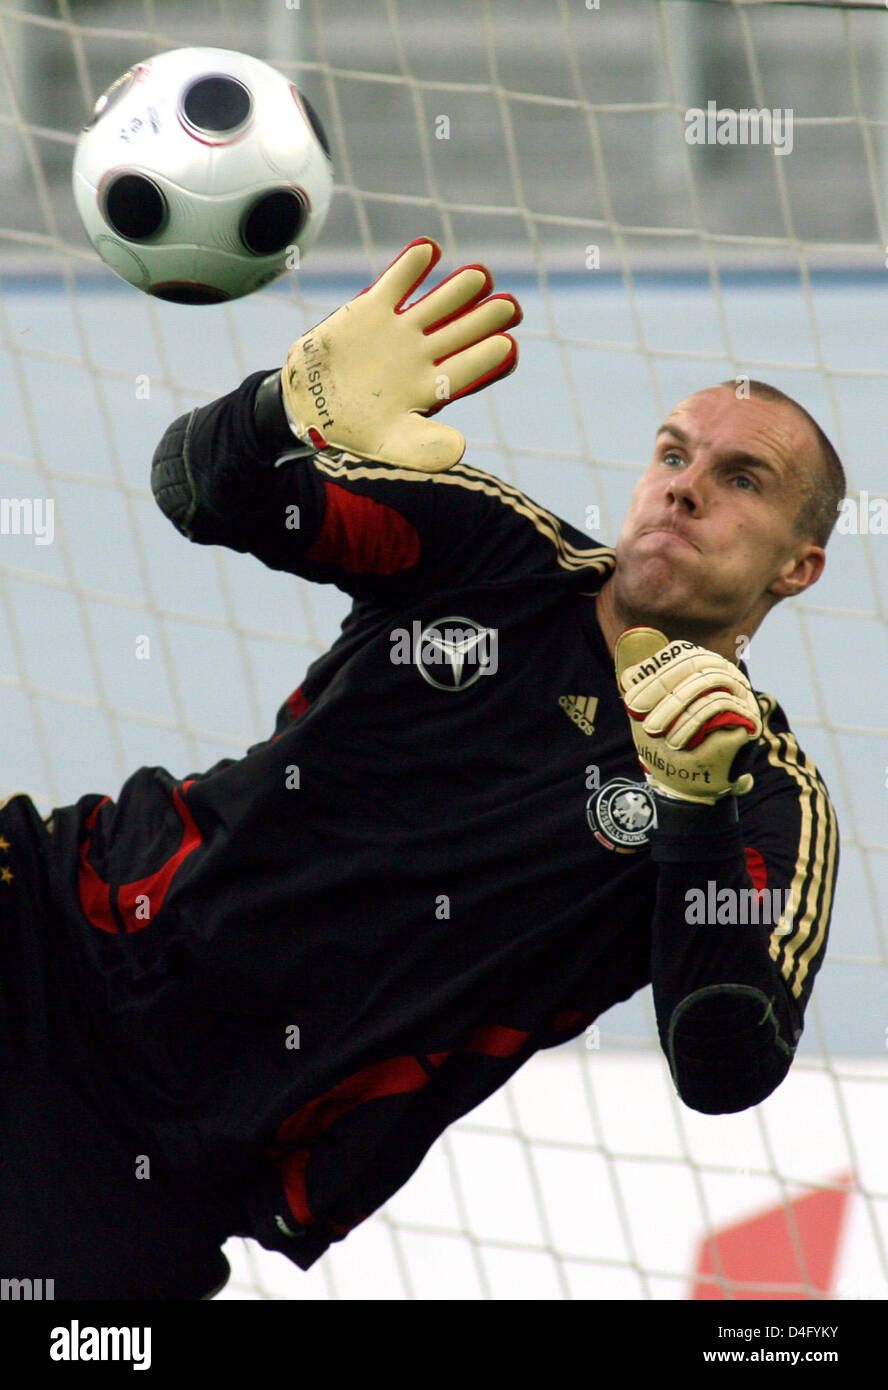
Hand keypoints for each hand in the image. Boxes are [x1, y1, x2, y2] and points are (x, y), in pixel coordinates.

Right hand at [279, 237, 520, 471]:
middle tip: (511, 306)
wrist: (309, 403)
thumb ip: (424, 450)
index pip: (464, 370)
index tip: (507, 345)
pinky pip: (396, 284)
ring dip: (458, 291)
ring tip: (480, 277)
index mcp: (430, 387)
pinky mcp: (373, 309)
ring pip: (436, 305)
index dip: (484, 358)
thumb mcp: (389, 445)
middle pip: (459, 333)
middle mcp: (422, 355)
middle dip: (484, 319)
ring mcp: (400, 330)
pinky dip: (410, 267)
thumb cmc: (355, 428)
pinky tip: (429, 249)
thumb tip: (461, 449)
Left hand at [614, 627, 761, 803]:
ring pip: (708, 681)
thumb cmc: (667, 742)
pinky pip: (721, 703)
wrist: (688, 783)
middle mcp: (725, 673)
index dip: (653, 671)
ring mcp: (740, 692)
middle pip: (694, 663)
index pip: (680, 653)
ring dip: (673, 706)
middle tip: (635, 711)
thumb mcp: (647, 711)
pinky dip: (692, 721)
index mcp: (701, 666)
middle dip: (660, 687)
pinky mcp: (749, 715)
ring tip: (653, 729)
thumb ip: (640, 688)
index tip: (629, 698)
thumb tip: (628, 672)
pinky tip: (676, 740)